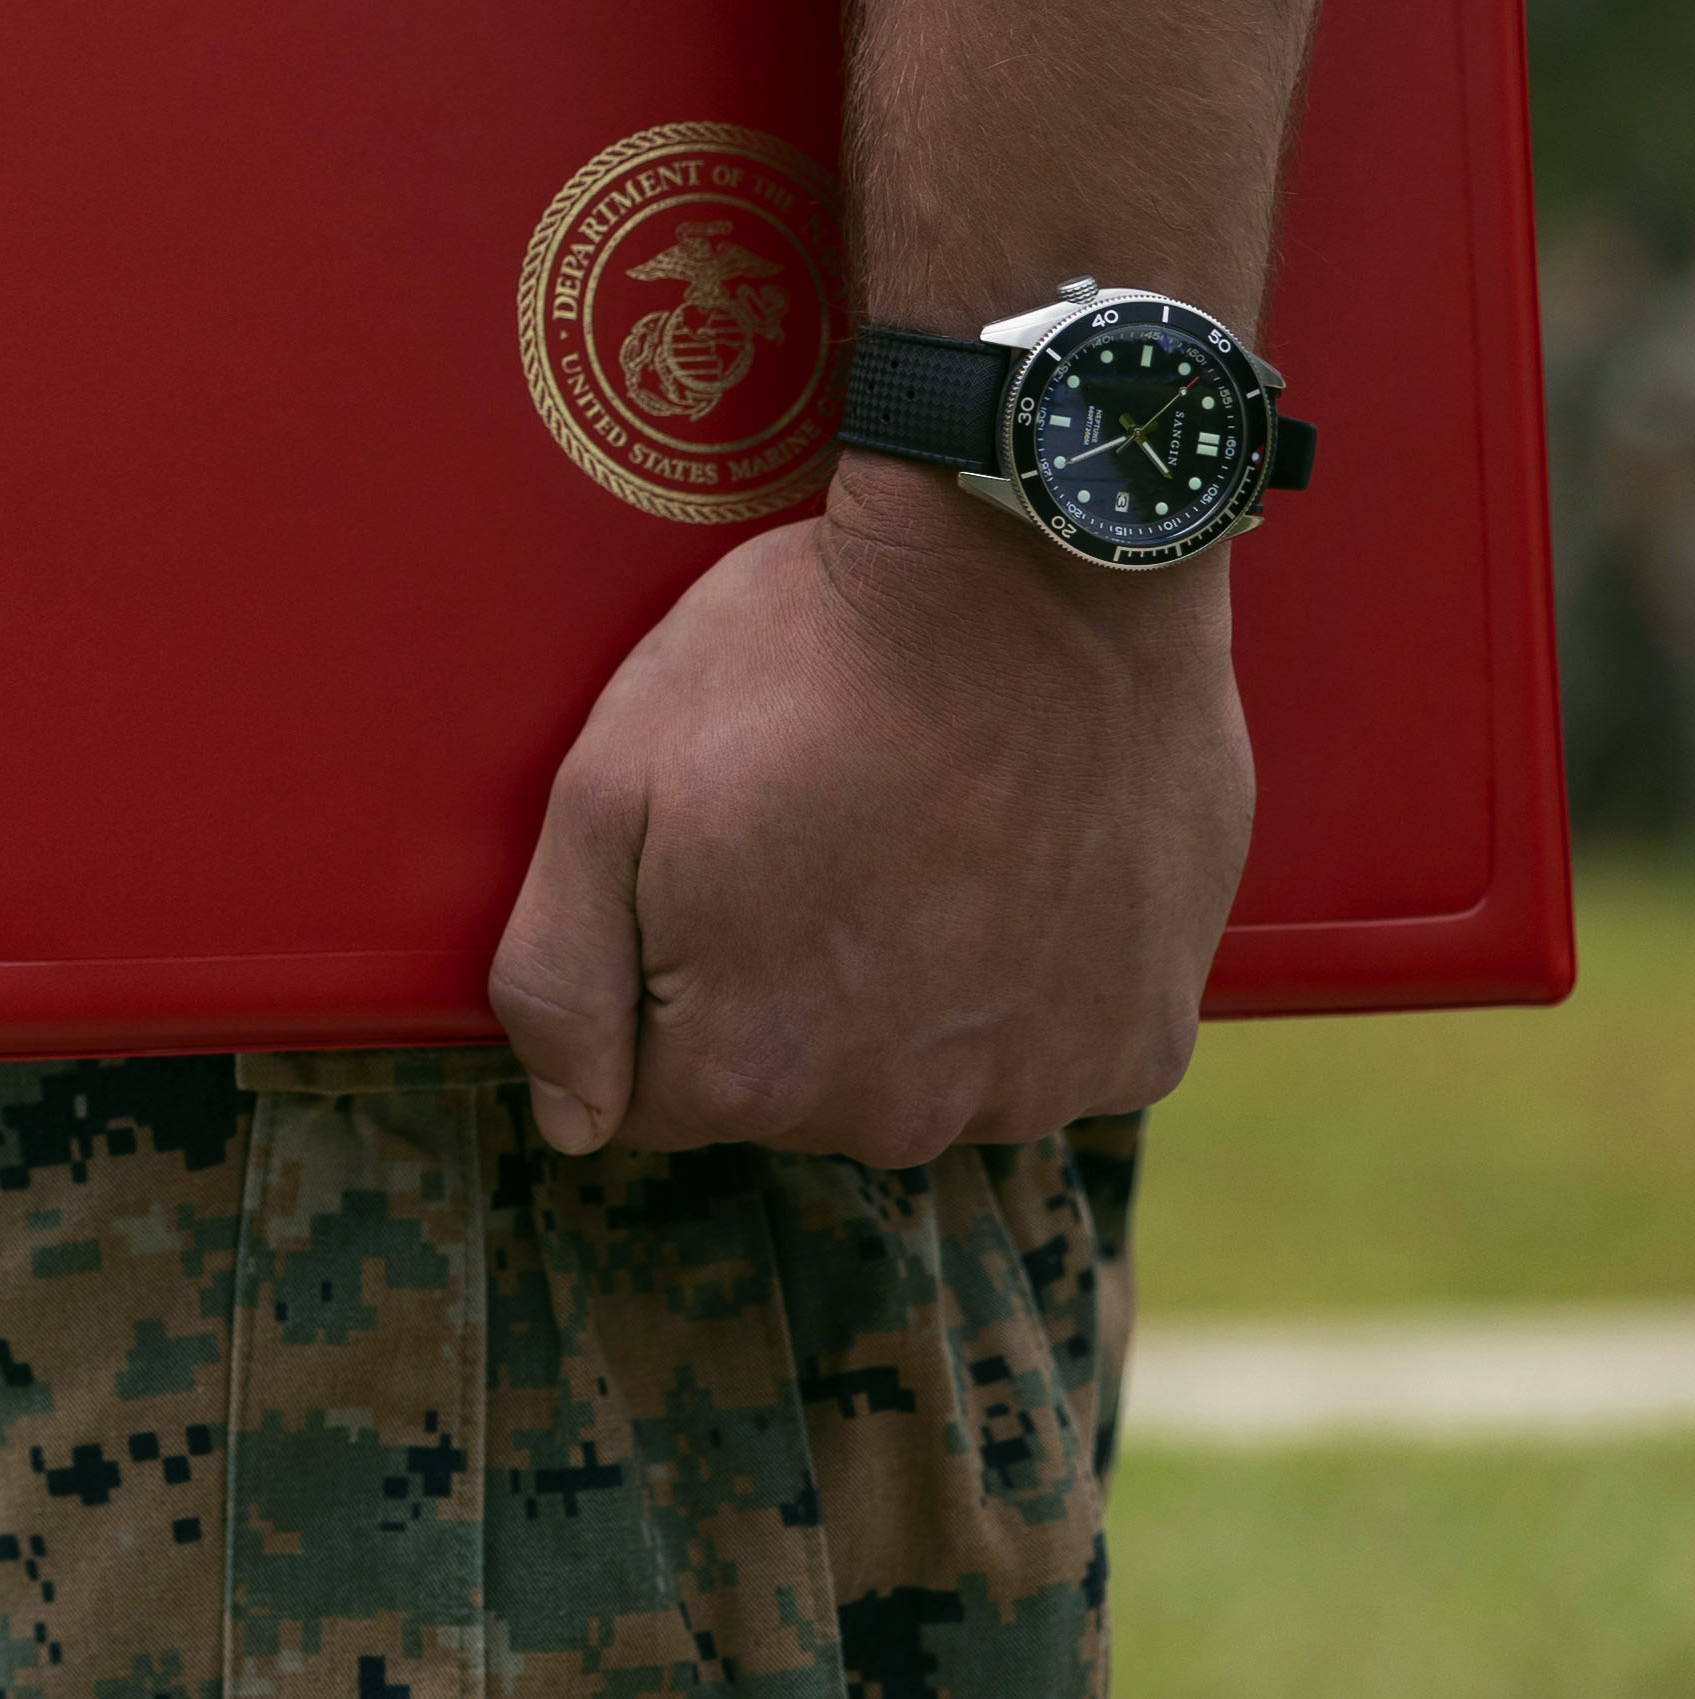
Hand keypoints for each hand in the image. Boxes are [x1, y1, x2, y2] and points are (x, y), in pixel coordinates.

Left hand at [490, 462, 1250, 1165]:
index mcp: (751, 1067)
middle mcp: (897, 1116)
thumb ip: (556, 982)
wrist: (1032, 576)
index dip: (657, 977)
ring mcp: (1036, 1086)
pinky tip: (1014, 870)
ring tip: (915, 842)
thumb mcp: (606, 793)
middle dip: (779, 990)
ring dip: (910, 995)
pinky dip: (1029, 983)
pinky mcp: (1140, 1040)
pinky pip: (1048, 1051)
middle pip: (791, 1093)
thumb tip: (567, 1122)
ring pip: (921, 1078)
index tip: (701, 873)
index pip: (651, 1093)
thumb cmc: (806, 665)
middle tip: (813, 837)